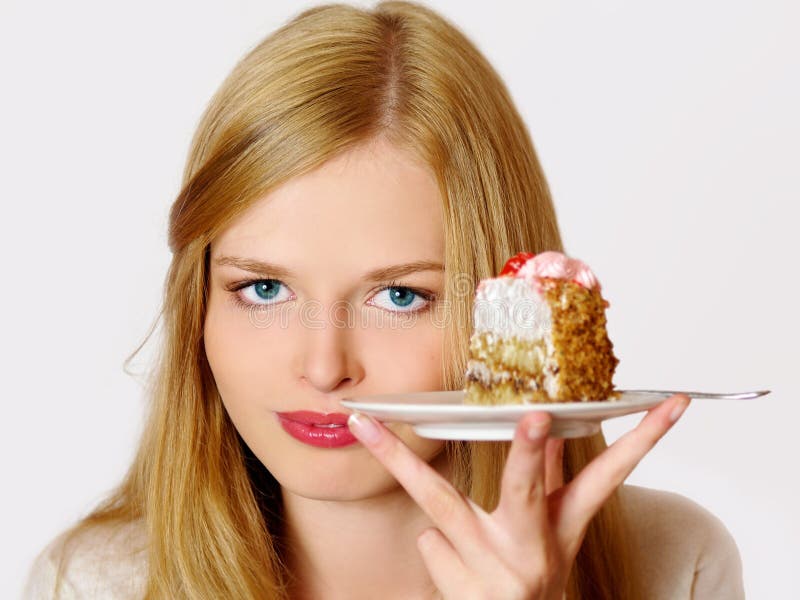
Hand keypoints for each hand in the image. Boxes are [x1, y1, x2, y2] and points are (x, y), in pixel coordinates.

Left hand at [347, 393, 689, 598]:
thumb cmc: (531, 580)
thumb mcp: (551, 538)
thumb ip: (548, 482)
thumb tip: (549, 430)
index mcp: (563, 530)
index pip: (609, 477)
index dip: (639, 442)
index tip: (665, 404)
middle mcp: (532, 551)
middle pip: (528, 490)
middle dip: (531, 451)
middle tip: (536, 416)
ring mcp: (493, 573)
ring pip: (437, 499)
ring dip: (395, 455)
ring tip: (364, 425)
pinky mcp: (458, 590)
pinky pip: (427, 544)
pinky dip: (436, 549)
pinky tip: (453, 566)